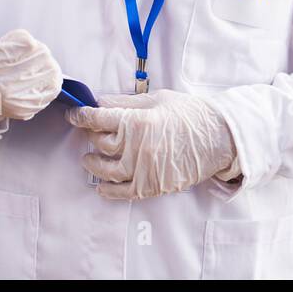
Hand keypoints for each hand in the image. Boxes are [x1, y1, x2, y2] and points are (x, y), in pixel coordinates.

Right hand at [0, 12, 61, 122]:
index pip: (27, 42)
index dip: (21, 39)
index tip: (12, 42)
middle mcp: (4, 86)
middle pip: (41, 54)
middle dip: (35, 50)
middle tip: (24, 52)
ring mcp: (18, 99)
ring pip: (50, 69)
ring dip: (44, 64)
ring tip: (30, 63)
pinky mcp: (29, 109)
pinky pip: (53, 87)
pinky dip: (49, 79)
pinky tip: (36, 76)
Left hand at [66, 89, 240, 200]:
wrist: (218, 137)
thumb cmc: (190, 114)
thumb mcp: (157, 99)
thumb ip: (126, 102)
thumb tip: (100, 101)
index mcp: (136, 120)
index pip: (97, 119)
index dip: (81, 116)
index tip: (74, 114)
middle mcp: (135, 146)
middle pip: (100, 142)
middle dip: (90, 135)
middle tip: (90, 131)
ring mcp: (142, 169)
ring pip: (105, 169)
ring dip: (92, 164)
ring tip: (89, 160)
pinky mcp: (151, 185)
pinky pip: (122, 192)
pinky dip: (108, 191)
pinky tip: (101, 187)